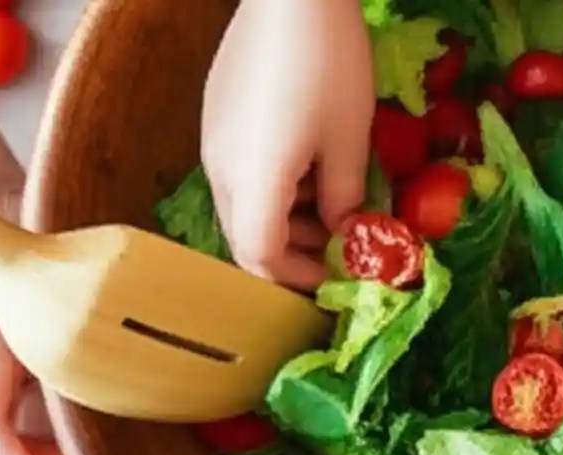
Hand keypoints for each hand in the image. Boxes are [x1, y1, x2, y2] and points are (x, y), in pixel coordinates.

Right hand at [202, 0, 373, 289]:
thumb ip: (345, 200)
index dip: (298, 278)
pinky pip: (241, 171)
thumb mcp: (350, 141)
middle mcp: (220, 168)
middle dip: (296, 251)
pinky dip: (275, 186)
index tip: (335, 278)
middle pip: (246, 235)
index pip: (260, 257)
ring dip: (287, 218)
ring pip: (244, 204)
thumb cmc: (328, 67)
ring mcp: (213, 140)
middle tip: (343, 244)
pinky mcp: (217, 116)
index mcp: (253, 182)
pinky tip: (312, 163)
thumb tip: (343, 234)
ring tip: (336, 202)